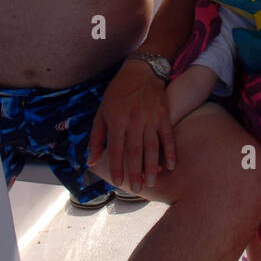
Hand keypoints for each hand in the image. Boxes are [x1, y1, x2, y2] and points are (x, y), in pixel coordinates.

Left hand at [88, 60, 176, 191]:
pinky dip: (170, 152)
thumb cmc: (118, 93)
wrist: (142, 71)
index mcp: (116, 119)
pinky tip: (170, 166)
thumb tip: (90, 161)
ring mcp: (151, 118)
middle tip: (135, 188)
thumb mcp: (102, 112)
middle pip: (135, 150)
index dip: (116, 166)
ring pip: (152, 147)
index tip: (118, 182)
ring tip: (151, 182)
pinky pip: (168, 137)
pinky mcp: (164, 116)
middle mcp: (134, 120)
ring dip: (152, 166)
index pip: (116, 148)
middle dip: (135, 171)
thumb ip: (96, 138)